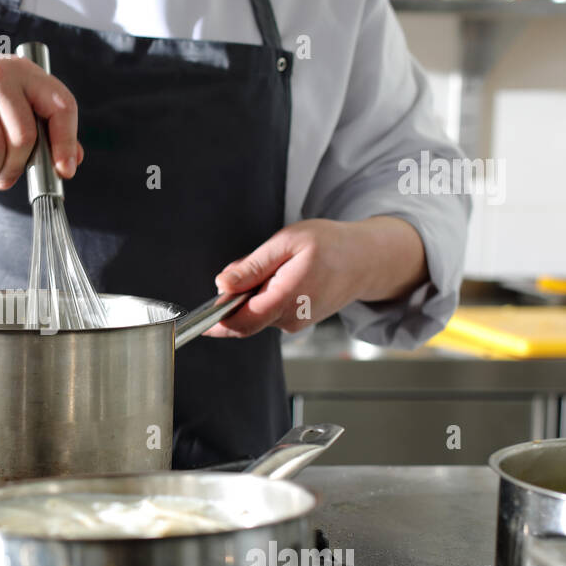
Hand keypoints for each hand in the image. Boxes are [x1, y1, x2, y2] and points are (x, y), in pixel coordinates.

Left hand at [204, 217, 426, 337]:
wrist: (367, 260)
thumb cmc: (332, 245)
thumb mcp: (287, 242)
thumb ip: (252, 266)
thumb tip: (222, 284)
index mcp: (287, 297)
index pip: (240, 322)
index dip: (215, 321)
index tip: (198, 318)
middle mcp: (291, 317)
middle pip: (243, 320)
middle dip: (231, 300)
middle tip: (240, 270)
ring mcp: (295, 323)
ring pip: (255, 316)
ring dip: (249, 297)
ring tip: (270, 268)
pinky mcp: (297, 322)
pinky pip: (268, 314)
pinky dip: (262, 298)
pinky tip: (277, 278)